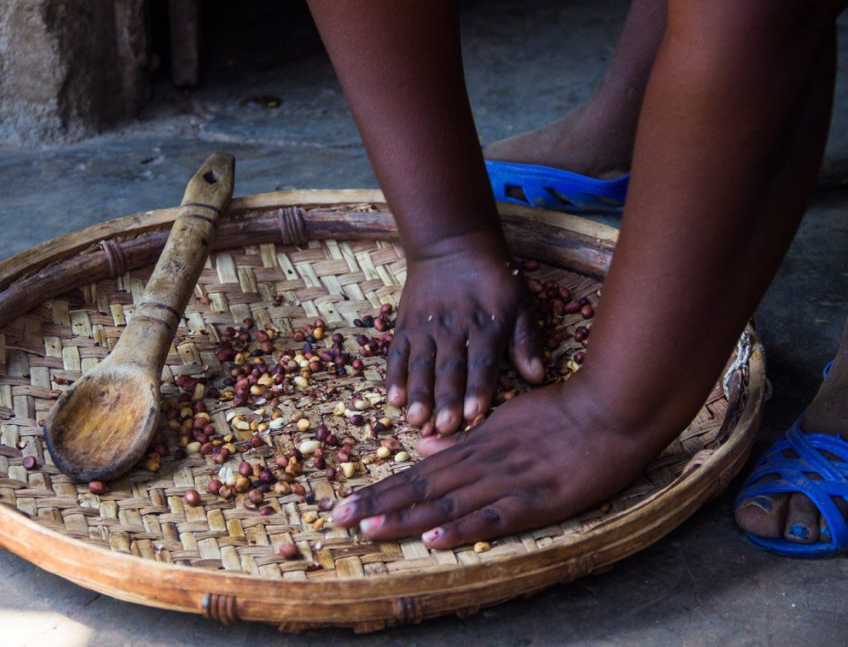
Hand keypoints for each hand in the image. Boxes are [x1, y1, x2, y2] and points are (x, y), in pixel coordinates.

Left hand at [333, 380, 659, 547]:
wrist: (610, 410)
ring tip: (368, 528)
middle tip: (336, 518)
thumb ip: (464, 437)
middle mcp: (482, 463)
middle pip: (421, 487)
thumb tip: (424, 445)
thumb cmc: (561, 412)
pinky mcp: (535, 499)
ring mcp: (507, 480)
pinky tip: (433, 538)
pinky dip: (461, 527)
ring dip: (405, 516)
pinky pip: (492, 517)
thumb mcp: (504, 418)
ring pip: (447, 502)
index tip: (346, 503)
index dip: (380, 488)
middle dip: (377, 503)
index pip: (417, 471)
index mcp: (474, 444)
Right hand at [386, 239, 543, 433]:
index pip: (482, 361)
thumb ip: (527, 341)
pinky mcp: (406, 324)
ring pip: (421, 364)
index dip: (478, 388)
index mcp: (486, 324)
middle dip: (446, 399)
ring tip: (415, 419)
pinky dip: (394, 377)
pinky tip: (394, 399)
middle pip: (449, 368)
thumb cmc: (493, 279)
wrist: (452, 245)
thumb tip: (537, 377)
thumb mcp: (520, 303)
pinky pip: (398, 354)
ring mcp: (426, 326)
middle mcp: (454, 327)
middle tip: (444, 427)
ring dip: (418, 393)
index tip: (475, 414)